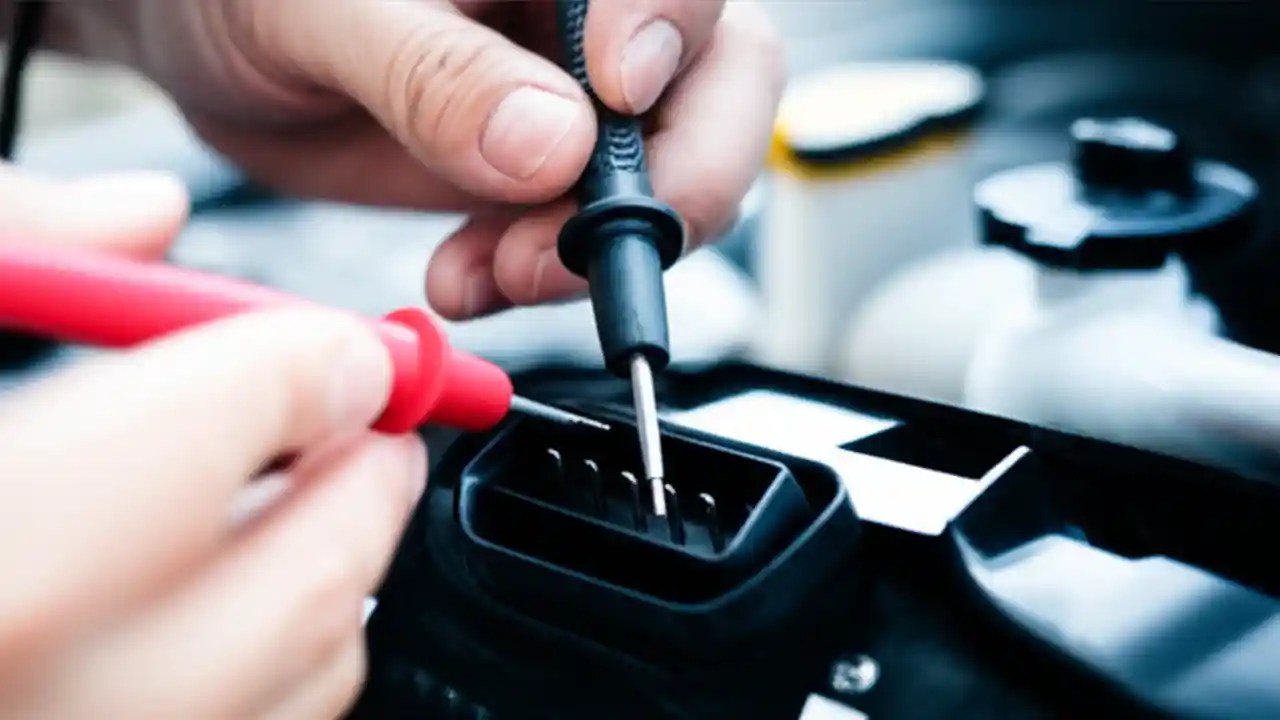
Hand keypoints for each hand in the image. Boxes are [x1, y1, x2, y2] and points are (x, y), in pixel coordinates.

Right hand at [0, 166, 425, 718]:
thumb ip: (21, 251)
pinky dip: (282, 656)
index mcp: (14, 556)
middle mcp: (72, 699)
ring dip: (334, 563)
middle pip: (319, 572)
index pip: (237, 415)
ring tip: (296, 492)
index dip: (309, 356)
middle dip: (368, 469)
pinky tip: (216, 599)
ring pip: (315, 671)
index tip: (336, 345)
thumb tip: (144, 217)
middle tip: (366, 413)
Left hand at [47, 0, 783, 318]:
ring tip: (488, 275)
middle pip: (722, 82)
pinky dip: (544, 278)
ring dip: (594, 252)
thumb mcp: (317, 12)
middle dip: (665, 185)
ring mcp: (579, 98)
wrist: (207, 46)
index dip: (671, 32)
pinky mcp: (549, 173)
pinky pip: (594, 237)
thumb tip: (553, 144)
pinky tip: (469, 279)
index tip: (616, 95)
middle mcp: (588, 16)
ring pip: (670, 177)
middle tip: (569, 246)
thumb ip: (434, 70)